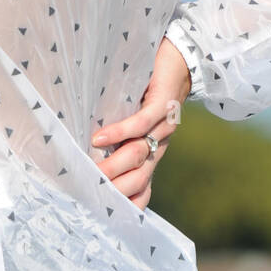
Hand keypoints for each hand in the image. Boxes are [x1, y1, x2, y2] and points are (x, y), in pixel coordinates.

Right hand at [92, 36, 191, 209]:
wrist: (183, 58)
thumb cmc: (151, 87)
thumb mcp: (137, 118)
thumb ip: (122, 139)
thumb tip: (87, 152)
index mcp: (154, 151)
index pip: (142, 190)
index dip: (124, 203)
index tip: (100, 213)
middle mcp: (160, 143)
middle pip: (139, 179)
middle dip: (114, 189)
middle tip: (86, 195)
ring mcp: (163, 126)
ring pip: (138, 153)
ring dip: (113, 164)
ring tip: (89, 169)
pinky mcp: (163, 105)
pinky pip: (140, 124)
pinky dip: (119, 132)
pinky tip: (99, 138)